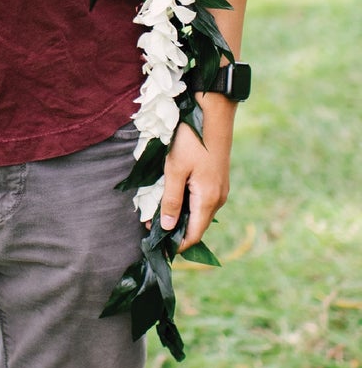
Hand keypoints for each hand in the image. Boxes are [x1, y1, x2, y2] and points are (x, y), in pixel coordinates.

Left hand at [159, 93, 236, 245]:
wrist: (212, 116)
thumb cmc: (191, 141)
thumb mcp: (175, 170)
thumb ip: (171, 200)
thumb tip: (168, 228)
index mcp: (208, 200)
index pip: (193, 234)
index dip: (176, 246)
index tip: (156, 252)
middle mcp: (218, 199)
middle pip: (196, 226)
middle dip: (173, 232)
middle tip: (147, 235)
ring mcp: (219, 190)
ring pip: (197, 213)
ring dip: (178, 218)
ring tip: (152, 220)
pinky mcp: (216, 180)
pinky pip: (200, 201)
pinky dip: (185, 206)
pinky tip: (168, 202)